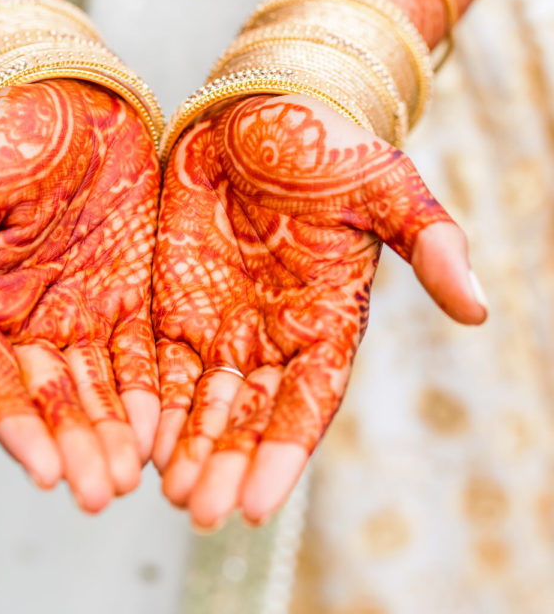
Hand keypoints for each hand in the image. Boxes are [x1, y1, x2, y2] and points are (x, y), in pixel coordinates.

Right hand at [0, 80, 160, 512]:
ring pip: (100, 389)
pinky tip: (164, 429)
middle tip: (104, 493)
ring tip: (135, 478)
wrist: (67, 93)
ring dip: (114, 435)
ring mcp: (84, 311)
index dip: (20, 427)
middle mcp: (32, 321)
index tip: (46, 470)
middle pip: (54, 399)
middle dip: (77, 446)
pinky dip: (150, 393)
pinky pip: (141, 354)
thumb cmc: (8, 135)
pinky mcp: (130, 295)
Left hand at [152, 94, 486, 529]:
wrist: (263, 102)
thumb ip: (430, 245)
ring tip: (165, 492)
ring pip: (199, 401)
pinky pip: (155, 362)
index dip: (281, 453)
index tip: (256, 505)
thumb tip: (478, 311)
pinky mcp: (172, 298)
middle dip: (224, 464)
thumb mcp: (386, 186)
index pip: (306, 402)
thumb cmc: (331, 142)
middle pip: (246, 415)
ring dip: (185, 448)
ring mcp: (220, 321)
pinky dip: (147, 402)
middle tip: (198, 511)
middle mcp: (273, 334)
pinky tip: (134, 438)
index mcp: (328, 320)